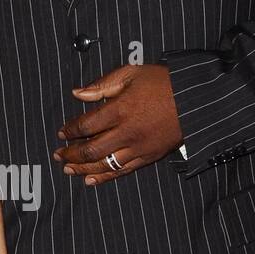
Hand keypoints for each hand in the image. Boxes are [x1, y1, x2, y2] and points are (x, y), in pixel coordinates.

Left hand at [53, 63, 183, 184]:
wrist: (196, 101)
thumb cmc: (164, 83)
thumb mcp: (132, 73)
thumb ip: (102, 85)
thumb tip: (77, 93)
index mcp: (120, 109)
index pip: (86, 125)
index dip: (70, 130)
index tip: (62, 132)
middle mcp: (127, 132)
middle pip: (90, 149)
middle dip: (71, 153)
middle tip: (58, 154)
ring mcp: (138, 147)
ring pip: (103, 164)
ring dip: (82, 168)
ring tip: (68, 169)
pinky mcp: (148, 157)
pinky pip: (121, 171)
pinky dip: (104, 177)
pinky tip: (90, 180)